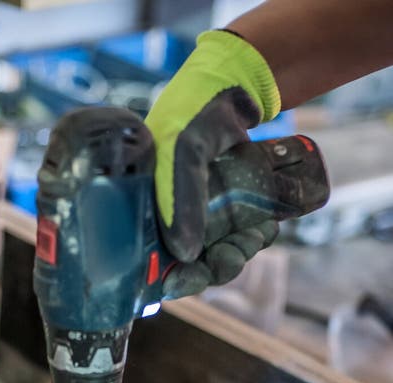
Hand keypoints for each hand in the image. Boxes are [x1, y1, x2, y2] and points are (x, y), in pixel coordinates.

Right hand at [145, 29, 280, 294]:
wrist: (234, 81)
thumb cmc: (194, 110)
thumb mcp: (183, 149)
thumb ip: (181, 198)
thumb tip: (186, 254)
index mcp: (139, 204)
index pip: (150, 260)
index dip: (172, 277)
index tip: (194, 278)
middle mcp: (163, 212)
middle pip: (186, 263)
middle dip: (214, 264)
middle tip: (236, 254)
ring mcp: (195, 209)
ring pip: (214, 251)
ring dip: (237, 251)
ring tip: (257, 236)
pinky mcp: (225, 205)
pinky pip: (236, 234)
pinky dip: (252, 237)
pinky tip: (265, 227)